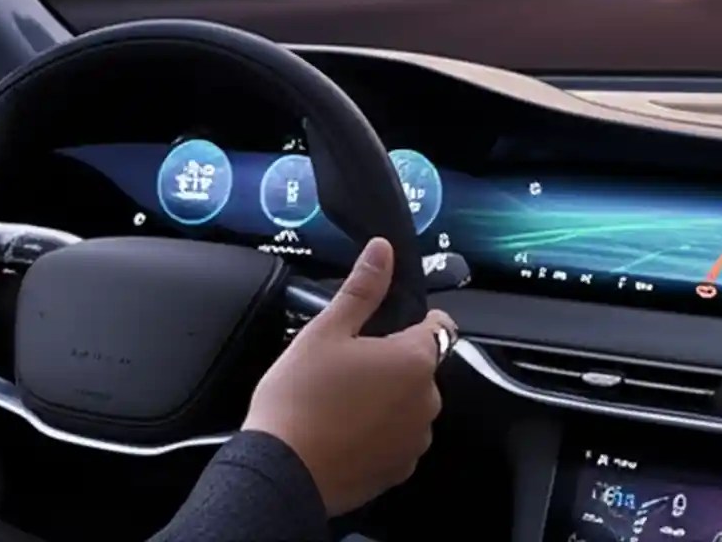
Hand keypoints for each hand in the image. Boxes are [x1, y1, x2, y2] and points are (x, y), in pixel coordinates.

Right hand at [242, 238, 454, 516]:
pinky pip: (399, 439)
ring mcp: (415, 440)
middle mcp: (427, 401)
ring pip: (410, 405)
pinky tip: (345, 431)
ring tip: (342, 401)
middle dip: (394, 363)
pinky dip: (381, 433)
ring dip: (390, 399)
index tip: (385, 326)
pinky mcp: (400, 470)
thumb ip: (362, 289)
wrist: (281, 472)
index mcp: (414, 361)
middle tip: (348, 365)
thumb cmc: (299, 396)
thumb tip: (383, 248)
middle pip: (421, 369)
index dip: (417, 321)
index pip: (440, 327)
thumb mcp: (325, 331)